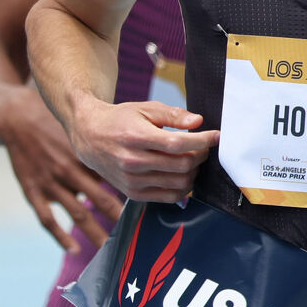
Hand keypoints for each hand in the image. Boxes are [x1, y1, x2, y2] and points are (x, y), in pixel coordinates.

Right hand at [0, 87, 125, 252]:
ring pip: (77, 212)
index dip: (132, 193)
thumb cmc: (58, 125)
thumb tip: (136, 165)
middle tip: (136, 234)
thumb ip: (106, 151)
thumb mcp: (83, 132)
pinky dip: (60, 236)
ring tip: (109, 248)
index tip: (147, 206)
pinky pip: (47, 218)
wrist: (20, 117)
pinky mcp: (32, 190)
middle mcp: (70, 171)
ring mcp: (50, 182)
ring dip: (94, 231)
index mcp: (86, 156)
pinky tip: (73, 249)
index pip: (115, 179)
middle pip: (100, 199)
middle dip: (119, 217)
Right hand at [70, 97, 219, 203]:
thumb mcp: (145, 109)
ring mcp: (132, 180)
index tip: (216, 136)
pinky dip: (183, 187)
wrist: (89, 137)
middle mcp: (132, 162)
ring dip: (194, 172)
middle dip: (201, 155)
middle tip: (203, 147)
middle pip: (182, 165)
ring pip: (179, 183)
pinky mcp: (133, 193)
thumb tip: (198, 122)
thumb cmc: (120, 120)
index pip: (178, 144)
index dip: (203, 141)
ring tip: (192, 159)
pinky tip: (182, 173)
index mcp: (136, 137)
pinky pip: (169, 197)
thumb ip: (173, 115)